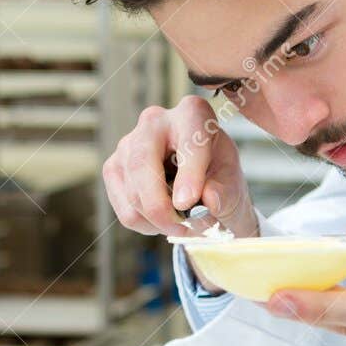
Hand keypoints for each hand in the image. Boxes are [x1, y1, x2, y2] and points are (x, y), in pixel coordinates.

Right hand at [104, 98, 258, 292]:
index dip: (189, 174)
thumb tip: (209, 200)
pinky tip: (164, 218)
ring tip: (183, 223)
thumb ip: (224, 192)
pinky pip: (125, 210)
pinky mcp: (113, 169)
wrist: (201, 184)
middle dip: (160, 207)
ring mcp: (127, 144)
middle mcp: (154, 121)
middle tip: (183, 230)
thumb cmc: (219, 177)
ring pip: (132, 193)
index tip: (188, 203)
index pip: (189, 142)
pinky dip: (147, 225)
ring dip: (159, 222)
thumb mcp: (233, 184)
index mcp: (192, 114)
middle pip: (142, 165)